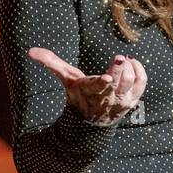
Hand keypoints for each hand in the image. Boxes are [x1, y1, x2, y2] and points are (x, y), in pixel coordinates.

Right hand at [28, 49, 146, 126]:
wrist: (91, 120)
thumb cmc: (78, 95)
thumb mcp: (65, 79)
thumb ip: (51, 63)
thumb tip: (31, 51)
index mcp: (90, 91)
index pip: (97, 87)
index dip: (102, 82)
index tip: (106, 77)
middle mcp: (108, 96)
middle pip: (118, 82)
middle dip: (120, 70)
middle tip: (120, 58)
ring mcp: (122, 99)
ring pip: (130, 81)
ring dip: (129, 67)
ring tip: (123, 60)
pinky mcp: (132, 99)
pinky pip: (141, 83)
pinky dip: (140, 70)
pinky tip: (132, 62)